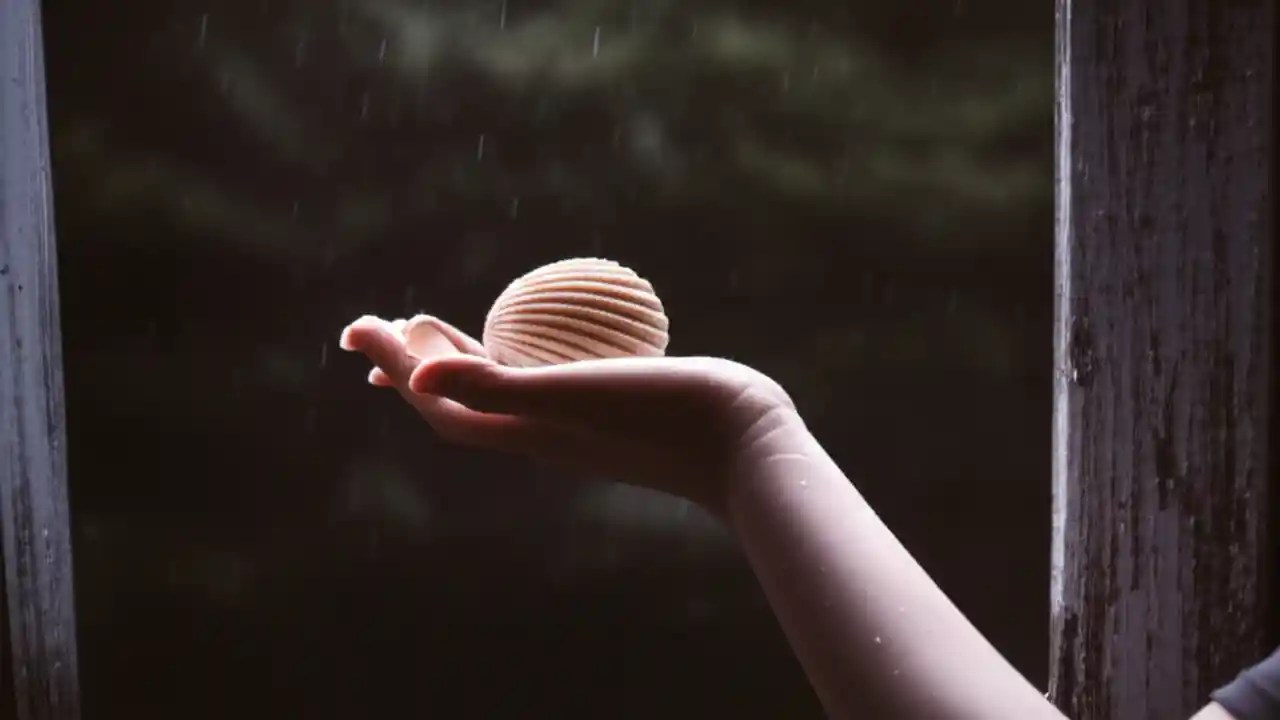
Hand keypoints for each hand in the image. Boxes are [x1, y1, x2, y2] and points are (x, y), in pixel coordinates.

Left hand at [339, 314, 802, 512]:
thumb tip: (414, 379)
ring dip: (457, 361)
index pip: (436, 399)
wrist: (744, 444)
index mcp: (522, 428)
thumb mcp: (573, 396)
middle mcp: (541, 429)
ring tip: (431, 333)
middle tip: (377, 330)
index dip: (392, 363)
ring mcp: (577, 422)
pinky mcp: (611, 406)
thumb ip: (497, 387)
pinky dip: (515, 358)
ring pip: (497, 391)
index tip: (356, 327)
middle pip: (457, 399)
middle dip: (411, 365)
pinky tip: (531, 340)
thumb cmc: (661, 416)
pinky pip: (542, 380)